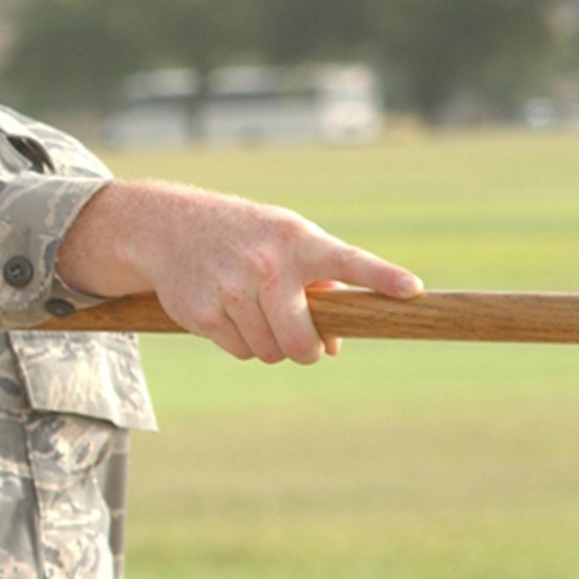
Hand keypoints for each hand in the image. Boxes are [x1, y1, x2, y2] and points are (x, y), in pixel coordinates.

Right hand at [56, 179, 421, 363]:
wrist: (167, 226)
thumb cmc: (247, 237)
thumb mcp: (287, 243)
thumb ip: (321, 287)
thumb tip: (331, 347)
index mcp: (297, 241)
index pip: (348, 262)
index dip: (381, 277)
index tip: (412, 290)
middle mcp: (265, 264)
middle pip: (301, 341)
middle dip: (305, 349)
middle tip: (301, 340)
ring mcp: (231, 289)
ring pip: (270, 351)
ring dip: (269, 343)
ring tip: (254, 312)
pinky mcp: (201, 312)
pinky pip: (240, 350)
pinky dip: (240, 341)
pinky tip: (227, 312)